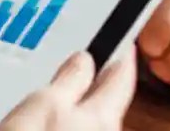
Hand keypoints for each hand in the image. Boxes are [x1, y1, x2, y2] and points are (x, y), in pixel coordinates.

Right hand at [0, 52, 134, 129]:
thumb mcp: (43, 106)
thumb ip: (69, 81)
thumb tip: (85, 60)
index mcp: (102, 118)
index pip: (121, 80)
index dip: (123, 61)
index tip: (127, 47)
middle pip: (109, 107)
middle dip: (100, 89)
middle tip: (90, 70)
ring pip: (94, 126)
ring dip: (81, 113)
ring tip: (57, 104)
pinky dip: (71, 129)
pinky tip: (49, 130)